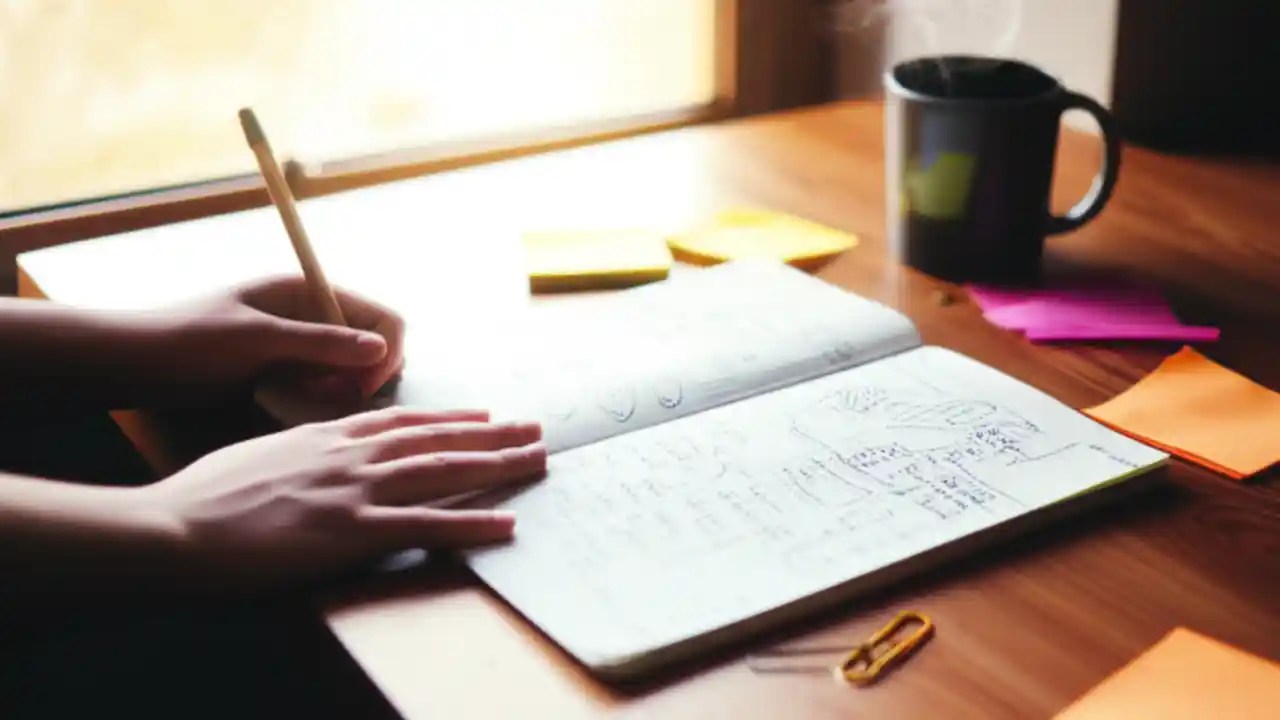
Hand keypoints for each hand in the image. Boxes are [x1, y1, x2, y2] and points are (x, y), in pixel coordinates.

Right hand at [139, 408, 544, 590]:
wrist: (173, 527)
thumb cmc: (202, 498)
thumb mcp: (255, 458)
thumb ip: (295, 455)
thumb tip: (311, 458)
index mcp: (323, 436)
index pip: (400, 420)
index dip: (447, 418)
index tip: (481, 415)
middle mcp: (348, 454)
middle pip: (434, 438)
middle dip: (490, 433)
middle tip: (534, 427)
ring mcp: (353, 490)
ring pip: (442, 471)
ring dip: (498, 465)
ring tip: (539, 460)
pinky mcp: (351, 531)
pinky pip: (426, 527)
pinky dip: (472, 524)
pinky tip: (507, 524)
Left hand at [156, 275, 404, 401]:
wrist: (134, 364)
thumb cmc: (190, 340)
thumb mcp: (258, 340)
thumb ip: (321, 343)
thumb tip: (382, 348)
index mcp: (308, 292)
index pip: (379, 317)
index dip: (385, 351)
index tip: (365, 387)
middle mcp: (311, 314)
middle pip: (372, 343)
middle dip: (368, 373)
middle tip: (340, 399)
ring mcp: (299, 343)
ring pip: (352, 367)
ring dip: (346, 387)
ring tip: (314, 400)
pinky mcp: (285, 370)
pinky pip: (326, 383)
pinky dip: (325, 396)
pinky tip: (300, 404)